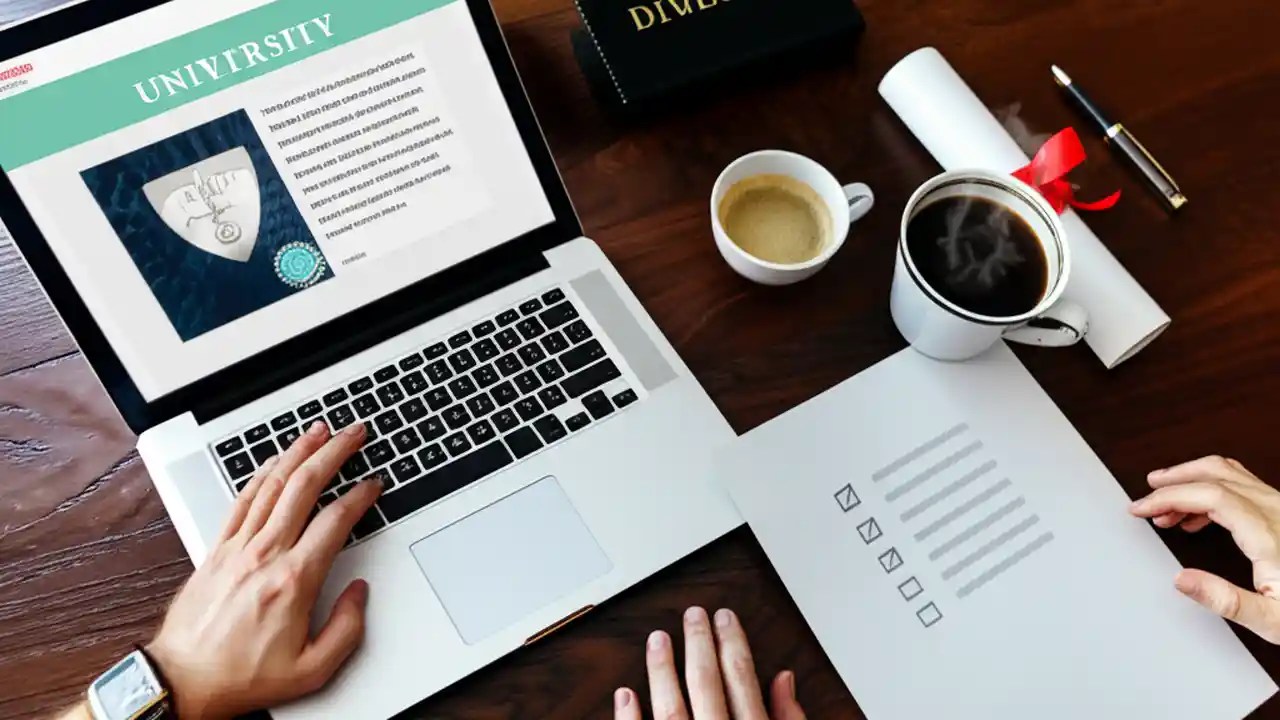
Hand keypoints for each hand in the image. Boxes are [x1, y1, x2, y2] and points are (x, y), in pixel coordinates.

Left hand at [146, 421, 381, 719]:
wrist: (183, 681)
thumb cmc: (243, 677)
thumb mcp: (313, 670)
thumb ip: (348, 628)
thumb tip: (360, 592)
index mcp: (294, 580)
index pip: (335, 520)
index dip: (361, 496)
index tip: (374, 484)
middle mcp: (264, 555)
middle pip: (304, 487)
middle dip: (333, 452)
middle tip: (353, 433)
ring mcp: (237, 548)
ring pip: (272, 485)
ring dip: (298, 452)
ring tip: (318, 432)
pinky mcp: (216, 550)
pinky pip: (242, 500)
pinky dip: (261, 474)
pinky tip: (274, 462)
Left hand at [614, 607, 804, 719]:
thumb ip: (791, 719)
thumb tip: (785, 681)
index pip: (741, 678)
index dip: (732, 642)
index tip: (724, 618)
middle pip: (705, 683)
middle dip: (699, 643)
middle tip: (693, 615)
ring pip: (670, 707)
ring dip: (662, 670)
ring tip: (657, 639)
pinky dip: (630, 717)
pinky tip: (625, 694)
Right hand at [1130, 456, 1279, 642]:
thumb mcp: (1273, 622)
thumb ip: (1224, 601)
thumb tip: (1182, 580)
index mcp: (1268, 532)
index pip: (1208, 493)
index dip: (1168, 496)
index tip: (1141, 508)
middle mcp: (1277, 510)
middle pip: (1216, 472)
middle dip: (1174, 479)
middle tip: (1146, 495)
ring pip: (1229, 473)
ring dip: (1191, 482)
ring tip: (1165, 507)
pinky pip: (1241, 485)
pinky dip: (1211, 490)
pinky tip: (1198, 517)